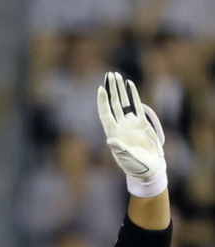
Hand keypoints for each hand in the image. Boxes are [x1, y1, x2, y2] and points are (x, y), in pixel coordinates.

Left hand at [97, 72, 166, 197]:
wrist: (149, 168)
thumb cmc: (136, 166)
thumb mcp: (127, 159)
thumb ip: (120, 150)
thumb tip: (110, 141)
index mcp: (113, 135)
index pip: (105, 115)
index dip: (102, 103)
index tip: (101, 89)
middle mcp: (120, 127)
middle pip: (113, 105)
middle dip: (110, 90)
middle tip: (109, 75)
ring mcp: (130, 124)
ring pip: (123, 102)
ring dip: (119, 90)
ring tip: (116, 76)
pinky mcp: (141, 123)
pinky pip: (135, 105)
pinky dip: (132, 95)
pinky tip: (129, 84)